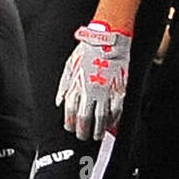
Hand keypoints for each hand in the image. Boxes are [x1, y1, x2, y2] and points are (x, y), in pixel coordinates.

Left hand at [56, 21, 130, 140]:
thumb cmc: (87, 52)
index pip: (70, 111)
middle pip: (85, 118)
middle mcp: (90, 91)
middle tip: (83, 136)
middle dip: (83, 131)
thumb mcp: (68, 67)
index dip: (69, 122)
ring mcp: (105, 92)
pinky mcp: (119, 91)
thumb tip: (58, 102)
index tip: (70, 128)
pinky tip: (111, 124)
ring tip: (97, 136)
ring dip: (99, 130)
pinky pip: (117, 111)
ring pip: (101, 118)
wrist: (107, 42)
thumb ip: (63, 86)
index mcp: (76, 85)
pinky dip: (113, 120)